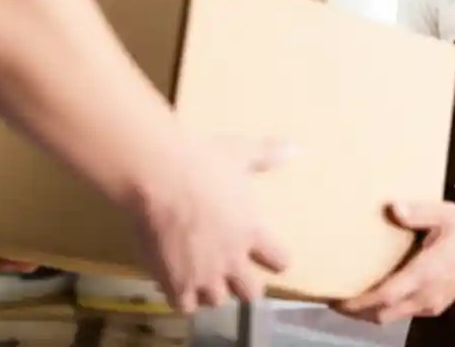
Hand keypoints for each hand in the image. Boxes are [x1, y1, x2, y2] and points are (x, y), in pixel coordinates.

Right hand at [132, 133, 293, 313]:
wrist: (158, 176)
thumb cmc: (202, 161)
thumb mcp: (240, 153)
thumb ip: (267, 156)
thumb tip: (296, 148)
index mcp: (252, 231)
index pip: (280, 261)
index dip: (275, 259)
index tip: (266, 255)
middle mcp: (233, 259)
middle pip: (251, 293)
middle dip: (243, 285)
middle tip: (231, 273)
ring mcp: (204, 274)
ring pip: (216, 300)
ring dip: (210, 291)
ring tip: (200, 277)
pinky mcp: (176, 282)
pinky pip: (185, 306)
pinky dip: (181, 298)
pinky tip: (175, 283)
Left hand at [334, 201, 454, 324]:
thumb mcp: (446, 214)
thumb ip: (419, 212)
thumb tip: (393, 207)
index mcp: (424, 274)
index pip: (384, 297)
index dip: (358, 302)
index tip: (336, 299)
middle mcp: (425, 295)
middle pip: (382, 314)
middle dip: (358, 311)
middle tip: (338, 297)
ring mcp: (431, 304)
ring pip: (393, 316)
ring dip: (372, 310)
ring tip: (354, 295)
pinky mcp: (437, 305)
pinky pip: (406, 312)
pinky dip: (388, 308)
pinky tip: (382, 292)